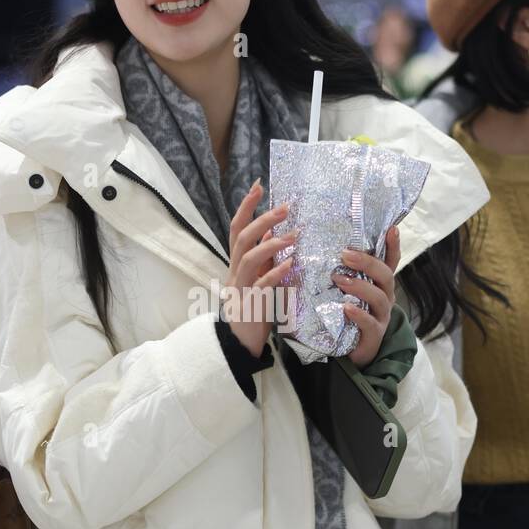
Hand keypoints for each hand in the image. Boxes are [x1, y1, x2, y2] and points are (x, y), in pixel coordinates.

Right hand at [224, 180, 298, 356]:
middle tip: (285, 207)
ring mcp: (240, 287)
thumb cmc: (254, 309)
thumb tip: (277, 233)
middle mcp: (235, 272)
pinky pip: (261, 285)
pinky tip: (291, 265)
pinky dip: (275, 273)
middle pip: (241, 238)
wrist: (241, 343)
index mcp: (237, 263)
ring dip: (271, 243)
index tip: (258, 185)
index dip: (246, 206)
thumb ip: (266, 258)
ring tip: (294, 235)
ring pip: (248, 258)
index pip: (237, 228)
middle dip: (262, 219)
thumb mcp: (260, 278)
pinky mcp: (250, 304)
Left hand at [334, 226, 400, 367]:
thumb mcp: (341, 291)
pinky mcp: (374, 335)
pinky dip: (359, 315)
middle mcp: (384, 297)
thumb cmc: (344, 315)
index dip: (393, 245)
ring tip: (339, 279)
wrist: (348, 352)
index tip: (391, 228)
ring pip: (379, 297)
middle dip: (367, 262)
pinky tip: (346, 308)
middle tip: (345, 254)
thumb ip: (336, 272)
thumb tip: (310, 248)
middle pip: (386, 275)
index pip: (390, 261)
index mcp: (378, 283)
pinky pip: (370, 323)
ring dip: (360, 286)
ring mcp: (381, 316)